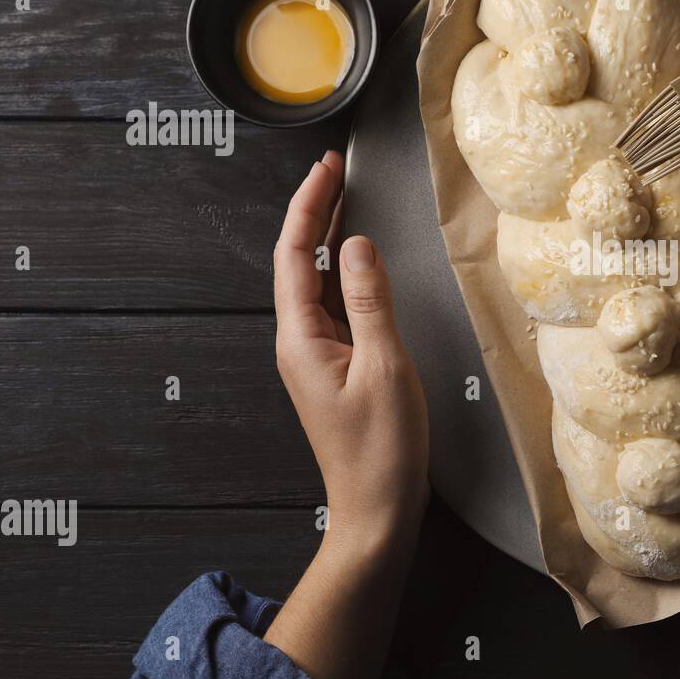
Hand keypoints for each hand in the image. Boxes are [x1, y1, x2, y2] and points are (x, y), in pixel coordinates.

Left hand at [272, 150, 427, 549]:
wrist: (376, 510)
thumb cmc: (382, 450)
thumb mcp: (385, 367)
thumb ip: (370, 302)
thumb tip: (357, 245)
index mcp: (301, 340)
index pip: (294, 256)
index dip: (308, 207)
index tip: (327, 168)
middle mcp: (299, 343)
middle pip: (298, 263)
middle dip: (315, 213)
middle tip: (335, 170)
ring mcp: (316, 356)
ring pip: (314, 283)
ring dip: (327, 239)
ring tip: (345, 199)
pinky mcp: (335, 368)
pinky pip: (332, 306)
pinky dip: (343, 273)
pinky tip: (358, 260)